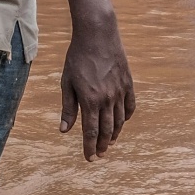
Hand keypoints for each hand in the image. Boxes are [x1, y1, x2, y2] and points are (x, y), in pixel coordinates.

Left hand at [59, 20, 133, 160]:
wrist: (98, 35)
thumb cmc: (77, 58)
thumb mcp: (67, 82)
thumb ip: (68, 108)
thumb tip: (64, 131)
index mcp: (90, 100)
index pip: (91, 132)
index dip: (90, 147)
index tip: (89, 159)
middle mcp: (107, 99)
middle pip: (107, 130)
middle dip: (102, 145)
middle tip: (99, 155)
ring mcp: (120, 91)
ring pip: (120, 121)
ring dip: (114, 134)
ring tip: (109, 142)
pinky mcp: (128, 83)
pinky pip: (130, 106)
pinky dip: (126, 117)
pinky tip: (121, 122)